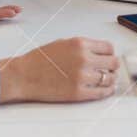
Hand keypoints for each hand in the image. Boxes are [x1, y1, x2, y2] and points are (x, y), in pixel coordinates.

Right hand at [0, 37, 119, 102]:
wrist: (23, 76)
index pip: (108, 47)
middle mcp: (83, 58)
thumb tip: (98, 52)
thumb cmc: (39, 60)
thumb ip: (81, 47)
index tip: (109, 57)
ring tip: (109, 80)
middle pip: (113, 62)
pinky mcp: (78, 93)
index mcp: (79, 44)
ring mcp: (82, 76)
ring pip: (109, 78)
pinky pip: (101, 92)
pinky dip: (106, 91)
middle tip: (111, 69)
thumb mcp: (62, 43)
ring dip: (111, 79)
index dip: (110, 53)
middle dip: (113, 66)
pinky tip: (106, 90)